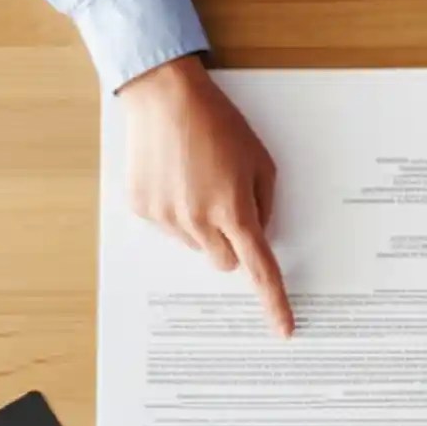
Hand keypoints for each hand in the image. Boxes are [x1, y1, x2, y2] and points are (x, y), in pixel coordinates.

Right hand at [120, 55, 293, 336]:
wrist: (164, 95)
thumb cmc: (217, 123)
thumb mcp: (260, 160)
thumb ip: (264, 205)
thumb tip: (258, 235)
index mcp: (234, 210)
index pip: (260, 269)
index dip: (274, 302)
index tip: (283, 330)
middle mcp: (199, 221)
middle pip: (225, 262)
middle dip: (232, 244)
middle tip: (227, 206)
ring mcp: (167, 218)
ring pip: (195, 245)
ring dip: (202, 224)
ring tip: (196, 179)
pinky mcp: (143, 209)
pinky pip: (168, 227)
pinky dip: (175, 210)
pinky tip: (174, 176)